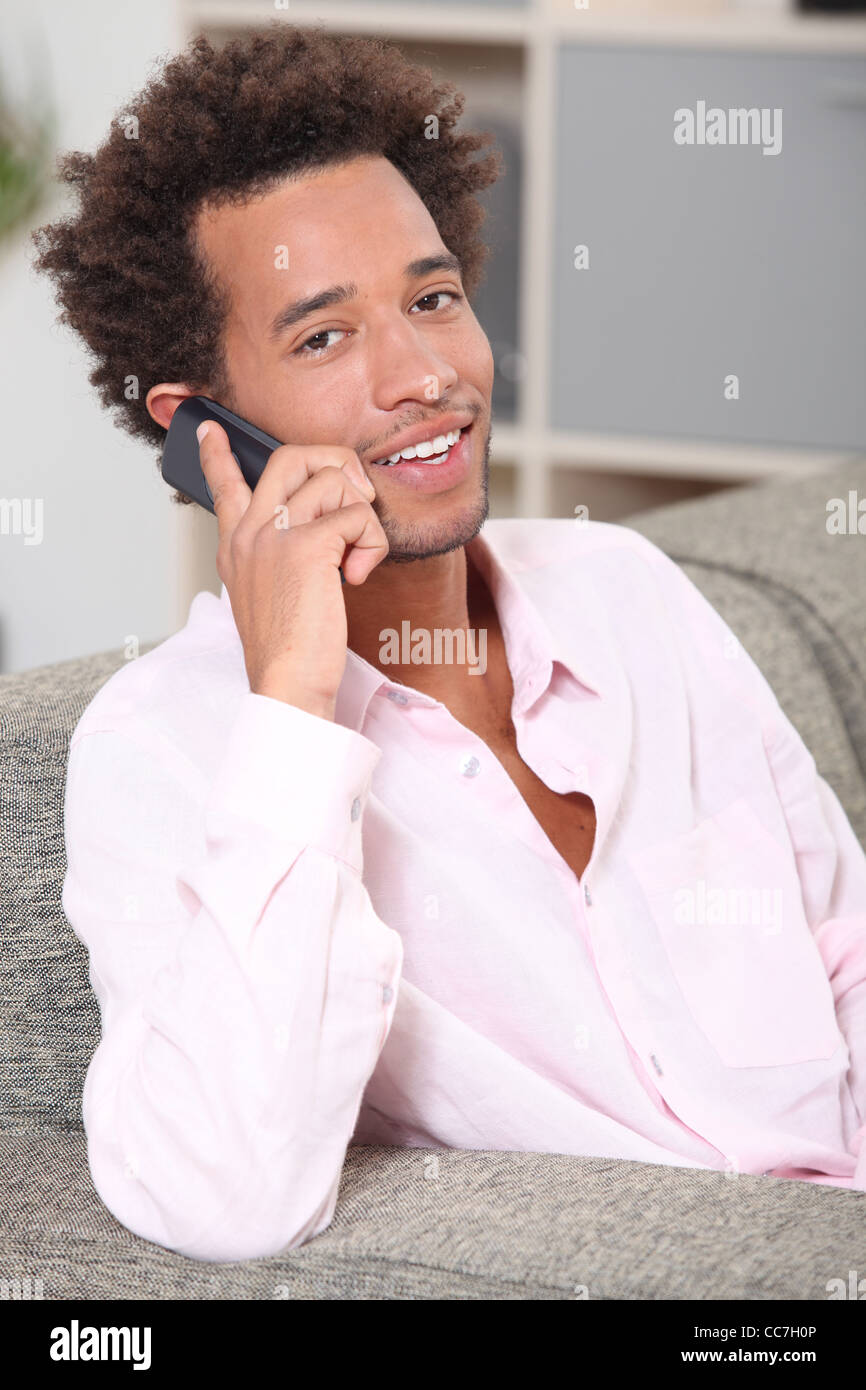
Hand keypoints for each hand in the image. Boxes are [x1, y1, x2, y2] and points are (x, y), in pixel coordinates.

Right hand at [197, 419, 387, 718]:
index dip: (218, 454)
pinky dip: (372, 544)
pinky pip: (356, 516)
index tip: (210, 429)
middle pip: (290, 456)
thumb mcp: (270, 598)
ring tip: (357, 557)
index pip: (222, 486)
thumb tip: (321, 532)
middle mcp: (248, 533)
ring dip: (362, 515)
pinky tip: (358, 576)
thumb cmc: (288, 652)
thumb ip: (280, 559)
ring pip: (331, 480)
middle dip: (335, 462)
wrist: (287, 685)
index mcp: (235, 547)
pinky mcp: (306, 547)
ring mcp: (273, 536)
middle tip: (357, 497)